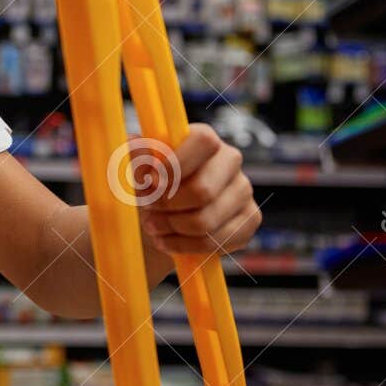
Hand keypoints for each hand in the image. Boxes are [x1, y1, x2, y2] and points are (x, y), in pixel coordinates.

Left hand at [134, 124, 260, 257]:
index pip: (202, 141)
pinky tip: (167, 240)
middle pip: (202, 190)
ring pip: (206, 221)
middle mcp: (231, 161)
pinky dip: (183, 246)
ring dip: (171, 228)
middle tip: (148, 209)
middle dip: (167, 206)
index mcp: (206, 140)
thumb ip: (139, 155)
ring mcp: (244, 191)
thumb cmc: (152, 184)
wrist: (164, 215)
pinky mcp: (250, 220)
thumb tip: (135, 144)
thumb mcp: (139, 167)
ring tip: (153, 226)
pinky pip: (215, 242)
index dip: (174, 163)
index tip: (151, 182)